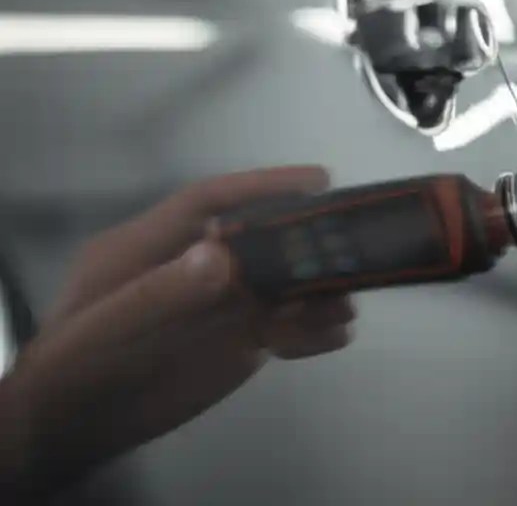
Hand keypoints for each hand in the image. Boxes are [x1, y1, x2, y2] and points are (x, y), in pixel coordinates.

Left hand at [0, 167, 356, 499]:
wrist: (73, 429)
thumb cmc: (75, 370)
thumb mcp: (105, 328)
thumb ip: (159, 293)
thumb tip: (223, 254)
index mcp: (150, 246)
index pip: (210, 203)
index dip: (261, 188)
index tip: (317, 181)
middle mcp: (191, 267)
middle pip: (258, 241)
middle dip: (304, 244)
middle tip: (350, 249)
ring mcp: (216, 306)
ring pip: (279, 286)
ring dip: (316, 292)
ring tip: (346, 306)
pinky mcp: (233, 342)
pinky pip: (283, 328)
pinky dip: (311, 330)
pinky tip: (335, 336)